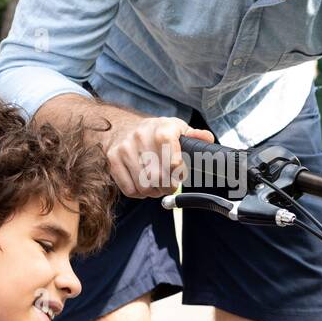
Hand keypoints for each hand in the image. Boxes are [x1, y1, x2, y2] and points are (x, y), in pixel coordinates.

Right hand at [100, 112, 215, 197]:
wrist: (123, 126)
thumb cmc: (155, 131)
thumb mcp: (177, 128)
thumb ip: (195, 136)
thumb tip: (208, 140)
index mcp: (162, 129)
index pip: (173, 160)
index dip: (179, 173)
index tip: (179, 174)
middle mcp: (142, 137)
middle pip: (159, 178)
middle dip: (168, 187)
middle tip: (170, 185)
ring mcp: (125, 149)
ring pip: (144, 186)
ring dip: (154, 192)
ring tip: (157, 185)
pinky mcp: (113, 160)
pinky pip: (129, 189)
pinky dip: (139, 193)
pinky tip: (143, 185)